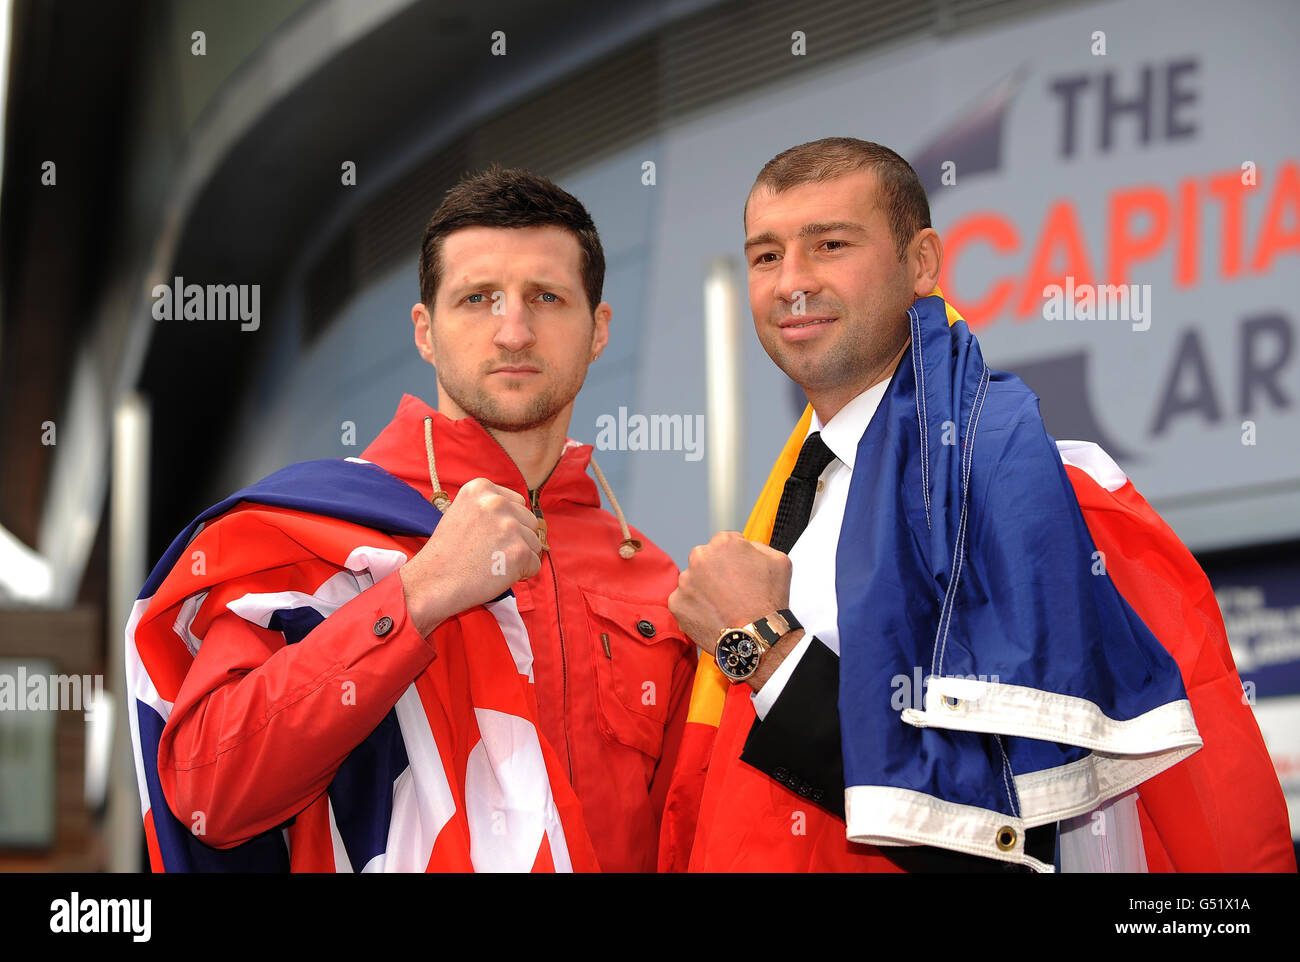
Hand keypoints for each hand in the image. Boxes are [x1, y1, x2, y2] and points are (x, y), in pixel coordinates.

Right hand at [399, 478, 542, 634]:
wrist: (432, 582)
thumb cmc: (446, 553)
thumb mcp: (462, 512)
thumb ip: (489, 508)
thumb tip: (520, 515)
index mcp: (481, 487)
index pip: (517, 502)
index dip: (507, 524)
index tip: (488, 537)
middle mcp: (497, 502)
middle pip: (529, 521)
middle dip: (517, 539)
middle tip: (490, 553)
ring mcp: (510, 526)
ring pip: (534, 543)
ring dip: (519, 556)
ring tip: (492, 563)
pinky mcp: (520, 551)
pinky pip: (535, 565)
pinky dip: (522, 574)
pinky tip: (497, 575)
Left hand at [668, 531, 792, 656]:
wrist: (756, 638)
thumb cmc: (769, 600)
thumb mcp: (778, 561)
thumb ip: (758, 547)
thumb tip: (746, 547)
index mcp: (723, 543)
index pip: (724, 544)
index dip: (734, 559)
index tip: (739, 574)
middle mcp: (700, 557)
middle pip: (705, 560)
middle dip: (715, 572)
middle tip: (730, 592)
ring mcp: (685, 581)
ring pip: (693, 581)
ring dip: (703, 590)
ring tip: (722, 607)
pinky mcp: (676, 603)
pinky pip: (684, 602)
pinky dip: (694, 609)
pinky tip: (712, 617)